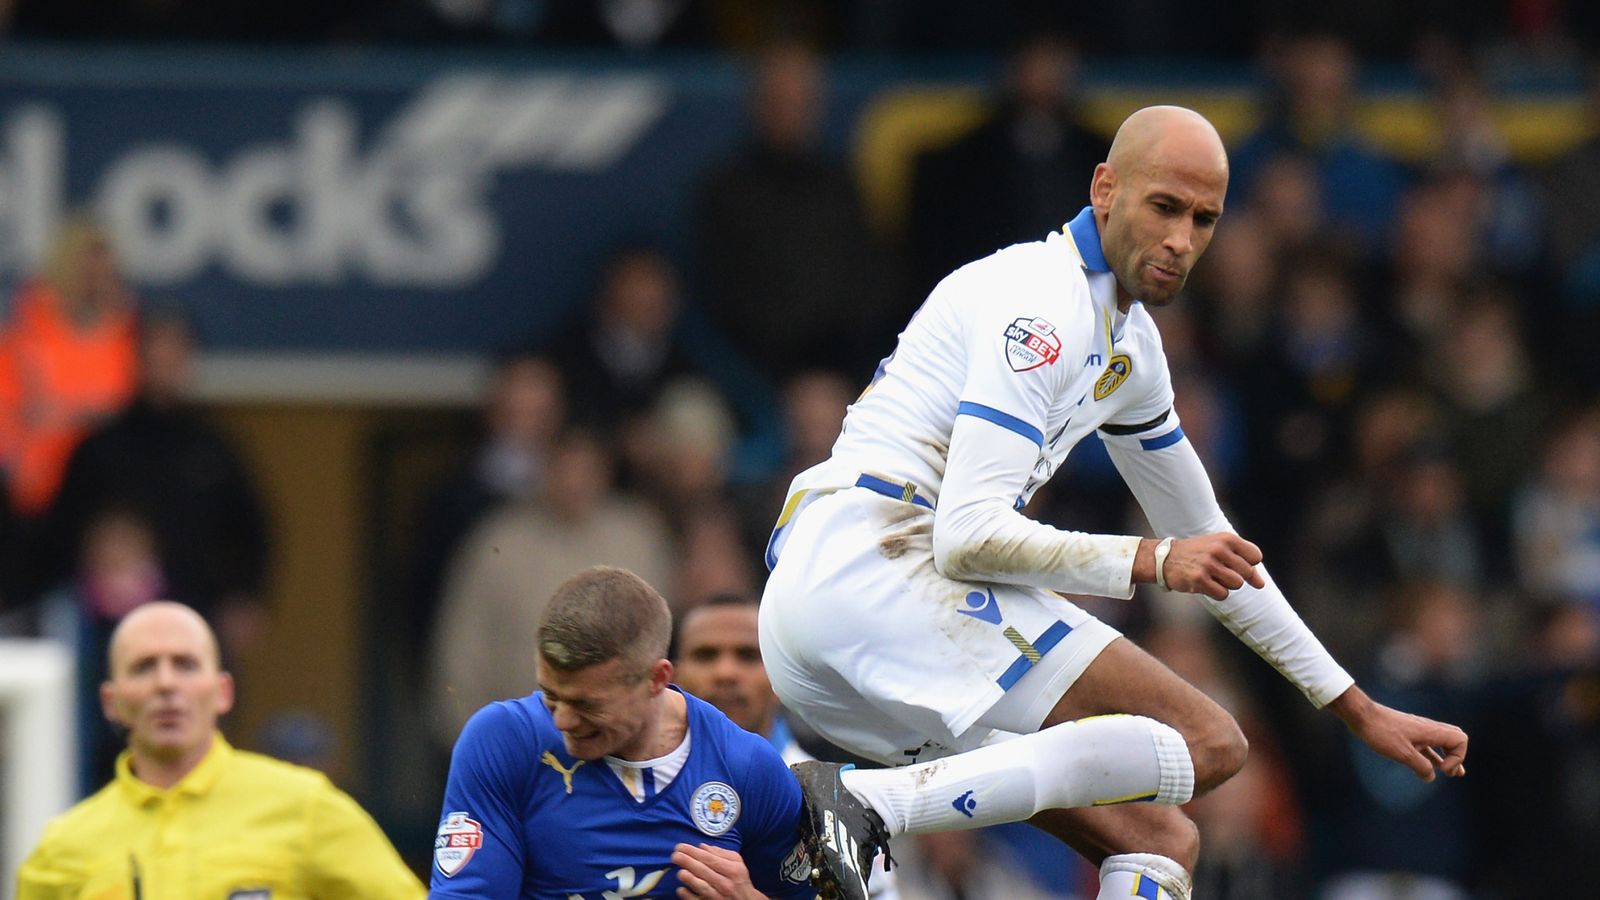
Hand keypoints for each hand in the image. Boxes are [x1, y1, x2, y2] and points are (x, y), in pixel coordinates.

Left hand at [673, 843, 768, 898]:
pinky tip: (681, 890)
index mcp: (732, 870)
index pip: (710, 859)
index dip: (694, 852)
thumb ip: (720, 853)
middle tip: (675, 856)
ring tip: (680, 872)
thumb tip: (702, 847)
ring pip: (703, 887)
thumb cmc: (739, 880)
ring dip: (691, 880)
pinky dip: (690, 897)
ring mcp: (719, 896)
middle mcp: (726, 883)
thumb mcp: (737, 863)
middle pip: (704, 871)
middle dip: (688, 862)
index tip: (680, 847)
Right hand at [1138, 533, 1264, 599]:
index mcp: (1226, 538)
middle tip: (1220, 571)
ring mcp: (1208, 564)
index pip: (1256, 557)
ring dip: (1226, 585)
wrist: (1165, 558)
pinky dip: (1216, 593)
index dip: (1248, 564)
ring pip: (1236, 584)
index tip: (1233, 563)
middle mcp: (1218, 549)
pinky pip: (1223, 594)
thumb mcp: (1220, 548)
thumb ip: (1243, 563)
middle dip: (1237, 576)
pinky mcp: (1199, 580)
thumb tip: (1261, 584)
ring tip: (1212, 577)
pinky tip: (1205, 584)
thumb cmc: (1198, 554)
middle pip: (1247, 572)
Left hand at [1328, 686, 1467, 780]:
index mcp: (1432, 731)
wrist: (1361, 716)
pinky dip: (1431, 756)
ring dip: (1446, 758)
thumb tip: (1431, 777)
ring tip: (1450, 773)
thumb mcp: (1403, 754)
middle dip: (1457, 756)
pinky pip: (1426, 745)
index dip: (1457, 758)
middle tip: (1450, 772)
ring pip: (1440, 743)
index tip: (1442, 769)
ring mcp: (1418, 730)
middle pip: (1455, 739)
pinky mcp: (1407, 734)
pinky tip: (1428, 768)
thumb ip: (1421, 766)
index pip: (1461, 740)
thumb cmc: (1381, 732)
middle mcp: (1428, 729)